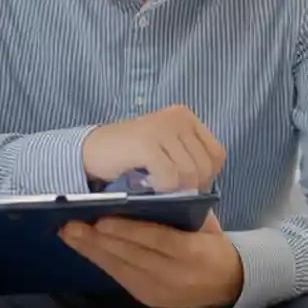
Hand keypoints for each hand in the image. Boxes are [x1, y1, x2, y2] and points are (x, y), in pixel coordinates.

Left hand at [60, 211, 242, 307]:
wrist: (228, 282)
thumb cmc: (212, 243)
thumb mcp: (205, 223)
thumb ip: (180, 210)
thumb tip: (145, 190)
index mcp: (193, 252)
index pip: (157, 240)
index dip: (127, 230)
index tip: (101, 218)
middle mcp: (174, 275)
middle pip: (131, 256)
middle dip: (98, 240)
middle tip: (70, 223)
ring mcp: (159, 290)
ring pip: (120, 268)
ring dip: (91, 250)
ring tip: (69, 232)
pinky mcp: (148, 298)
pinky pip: (119, 277)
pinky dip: (100, 260)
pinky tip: (83, 246)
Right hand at [82, 104, 225, 191]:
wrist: (91, 152)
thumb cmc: (131, 157)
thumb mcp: (167, 151)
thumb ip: (188, 160)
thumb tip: (208, 188)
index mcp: (186, 117)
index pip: (216, 154)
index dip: (206, 176)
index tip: (185, 184)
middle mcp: (178, 117)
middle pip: (205, 166)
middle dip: (190, 187)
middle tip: (167, 189)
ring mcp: (162, 128)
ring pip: (190, 174)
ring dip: (173, 190)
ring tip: (154, 185)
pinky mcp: (147, 142)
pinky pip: (170, 177)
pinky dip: (161, 188)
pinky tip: (146, 184)